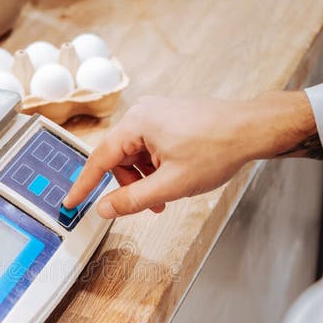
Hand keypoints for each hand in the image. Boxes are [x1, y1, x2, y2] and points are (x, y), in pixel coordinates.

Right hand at [64, 91, 317, 218]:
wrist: (251, 129)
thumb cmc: (217, 149)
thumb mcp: (170, 185)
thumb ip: (132, 199)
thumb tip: (104, 209)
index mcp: (136, 124)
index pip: (99, 159)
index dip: (84, 185)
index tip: (71, 202)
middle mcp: (142, 113)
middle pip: (118, 158)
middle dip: (131, 185)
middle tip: (150, 205)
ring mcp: (157, 113)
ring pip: (136, 155)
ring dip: (146, 178)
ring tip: (169, 193)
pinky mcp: (169, 118)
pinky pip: (150, 147)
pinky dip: (157, 167)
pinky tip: (175, 178)